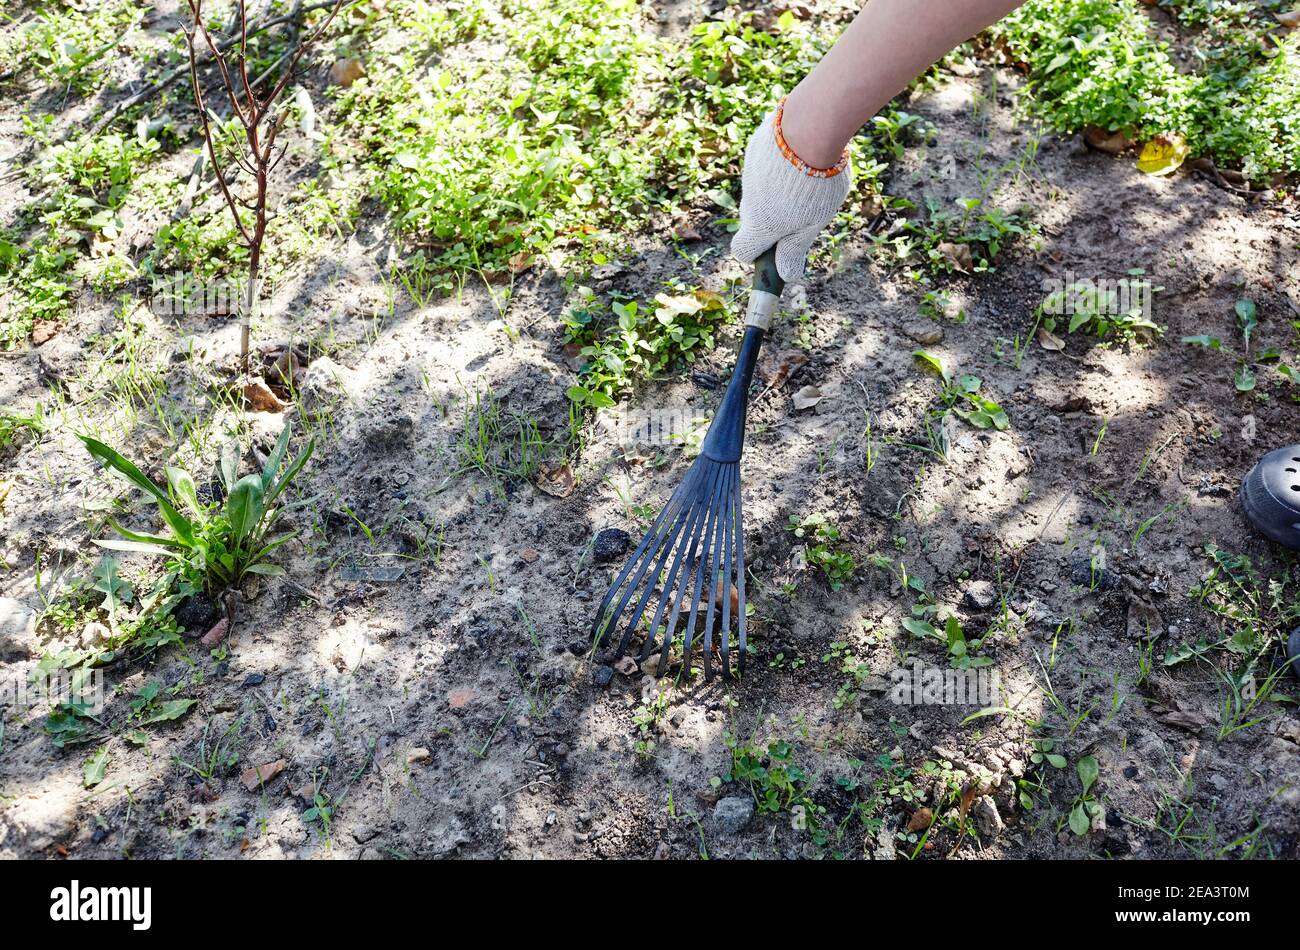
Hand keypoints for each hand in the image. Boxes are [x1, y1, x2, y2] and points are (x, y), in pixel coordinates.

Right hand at [730, 103, 851, 282]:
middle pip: (754, 219)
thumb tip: (786, 275)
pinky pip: (764, 164)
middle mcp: (749, 200)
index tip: (778, 249)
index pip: (743, 250)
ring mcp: (750, 171)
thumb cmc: (816, 183)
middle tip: (807, 209)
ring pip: (761, 190)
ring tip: (812, 176)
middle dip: (775, 219)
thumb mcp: (812, 222)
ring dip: (779, 190)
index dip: (758, 254)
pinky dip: (779, 165)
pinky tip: (804, 153)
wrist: (810, 126)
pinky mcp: (756, 146)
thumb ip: (795, 249)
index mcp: (761, 224)